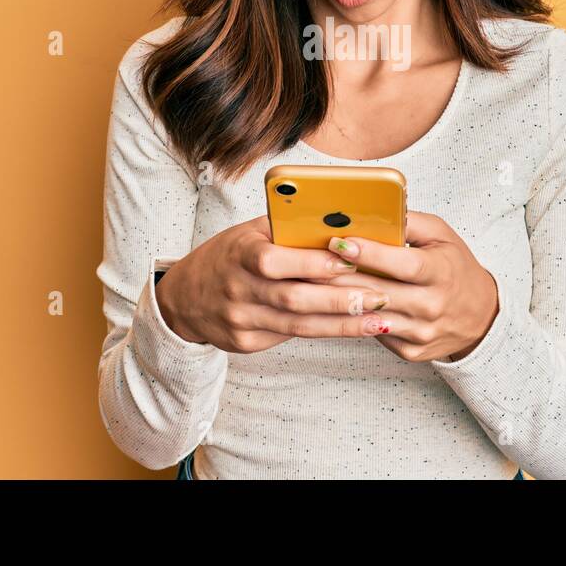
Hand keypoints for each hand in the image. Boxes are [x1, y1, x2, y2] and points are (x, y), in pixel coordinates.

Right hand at [155, 215, 392, 352]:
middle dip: (341, 300)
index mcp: (240, 255)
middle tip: (381, 296)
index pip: (278, 261)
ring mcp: (241, 321)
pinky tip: (354, 328)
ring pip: (299, 325)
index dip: (316, 264)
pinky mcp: (247, 343)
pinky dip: (325, 332)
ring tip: (380, 318)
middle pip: (295, 299)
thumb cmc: (229, 255)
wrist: (185, 298)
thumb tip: (339, 222)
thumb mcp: (250, 233)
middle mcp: (238, 290)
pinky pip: (291, 337)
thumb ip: (287, 231)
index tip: (353, 261)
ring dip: (343, 323)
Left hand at [303, 211, 499, 362]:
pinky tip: (328, 306)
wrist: (480, 316)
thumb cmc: (455, 267)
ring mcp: (420, 332)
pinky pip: (373, 334)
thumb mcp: (441, 236)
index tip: (339, 241)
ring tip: (308, 284)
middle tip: (306, 262)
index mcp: (441, 273)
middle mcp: (432, 306)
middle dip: (339, 276)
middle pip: (377, 291)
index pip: (403, 264)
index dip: (370, 253)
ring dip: (336, 300)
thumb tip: (376, 207)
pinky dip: (351, 319)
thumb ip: (410, 222)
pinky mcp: (410, 351)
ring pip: (369, 316)